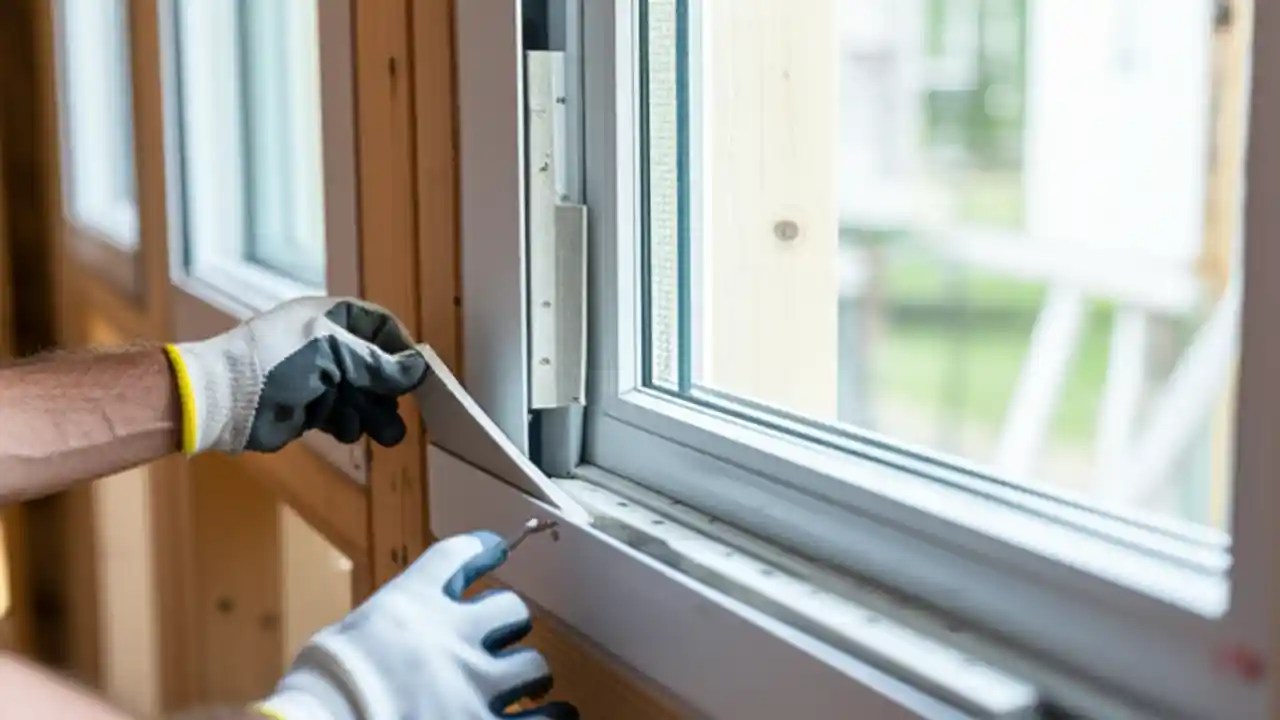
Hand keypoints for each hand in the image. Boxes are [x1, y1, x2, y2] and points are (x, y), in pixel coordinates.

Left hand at [165, 297, 427, 453]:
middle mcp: (326, 346)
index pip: (378, 326)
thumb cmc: (275, 362)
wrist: (223, 399)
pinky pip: (343, 416)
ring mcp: (318, 379)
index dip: (399, 348)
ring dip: (376, 414)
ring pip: (362, 396)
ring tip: (388, 434)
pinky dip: (349, 425)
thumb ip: (375, 362)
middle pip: (375, 366)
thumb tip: (417, 369)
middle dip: (390, 389)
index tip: (417, 372)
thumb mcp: (329, 352)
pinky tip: (346, 431)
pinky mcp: (309, 410)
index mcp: (329, 319)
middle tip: (405, 408)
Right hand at [257, 532, 577, 719]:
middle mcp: (454, 636)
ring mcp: (475, 684)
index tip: (495, 547)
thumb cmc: (319, 694)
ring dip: (531, 675)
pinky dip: (555, 717)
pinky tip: (556, 715)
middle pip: (510, 609)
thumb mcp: (339, 643)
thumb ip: (383, 632)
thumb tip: (393, 638)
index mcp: (412, 604)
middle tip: (502, 639)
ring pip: (535, 665)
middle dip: (508, 624)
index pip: (460, 554)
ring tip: (529, 686)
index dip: (483, 549)